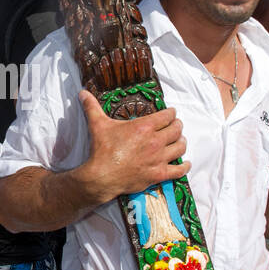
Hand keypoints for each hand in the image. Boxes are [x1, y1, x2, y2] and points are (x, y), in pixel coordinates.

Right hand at [74, 90, 189, 204]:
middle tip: (175, 126)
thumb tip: (83, 93)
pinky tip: (185, 163)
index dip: (171, 113)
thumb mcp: (97, 124)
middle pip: (177, 129)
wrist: (102, 176)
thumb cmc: (102, 150)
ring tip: (179, 141)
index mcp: (144, 127)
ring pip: (180, 147)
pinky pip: (179, 170)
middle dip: (177, 126)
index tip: (171, 113)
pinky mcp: (158, 174)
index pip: (168, 115)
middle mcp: (155, 141)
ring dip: (182, 142)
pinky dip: (184, 166)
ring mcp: (159, 158)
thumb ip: (92, 107)